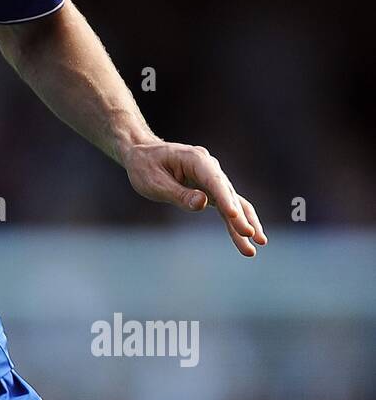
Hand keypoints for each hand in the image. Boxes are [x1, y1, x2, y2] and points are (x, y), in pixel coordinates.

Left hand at [122, 140, 267, 256]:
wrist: (142, 154)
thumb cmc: (145, 166)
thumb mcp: (154, 182)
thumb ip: (178, 194)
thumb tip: (202, 204)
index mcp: (195, 159)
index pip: (215, 181)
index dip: (225, 200)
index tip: (234, 216)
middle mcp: (209, 167)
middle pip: (228, 193)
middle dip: (240, 216)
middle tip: (251, 236)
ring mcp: (212, 178)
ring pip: (233, 201)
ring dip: (245, 223)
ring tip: (258, 245)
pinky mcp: (210, 189)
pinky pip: (227, 205)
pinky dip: (236, 221)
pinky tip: (248, 238)